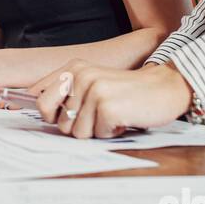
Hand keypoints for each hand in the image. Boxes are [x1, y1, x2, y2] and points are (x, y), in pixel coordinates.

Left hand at [34, 60, 193, 138]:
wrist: (164, 87)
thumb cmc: (127, 91)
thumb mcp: (93, 82)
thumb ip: (68, 93)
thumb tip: (41, 112)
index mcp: (73, 69)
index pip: (39, 98)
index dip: (49, 115)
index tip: (62, 116)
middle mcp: (81, 76)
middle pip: (60, 122)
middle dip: (79, 127)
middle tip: (99, 115)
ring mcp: (94, 91)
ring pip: (79, 133)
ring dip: (98, 130)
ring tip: (113, 114)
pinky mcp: (108, 108)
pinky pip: (98, 135)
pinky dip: (112, 132)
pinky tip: (123, 118)